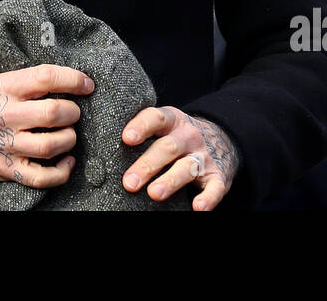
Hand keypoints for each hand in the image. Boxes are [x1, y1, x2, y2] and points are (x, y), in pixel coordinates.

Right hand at [0, 65, 92, 187]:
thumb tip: (71, 83)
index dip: (73, 80)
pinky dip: (62, 171)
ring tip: (68, 134)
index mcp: (6, 88)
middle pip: (54, 113)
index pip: (46, 77)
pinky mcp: (8, 168)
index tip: (87, 85)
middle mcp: (6, 116)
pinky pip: (42, 177)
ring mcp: (7, 145)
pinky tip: (66, 160)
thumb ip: (31, 82)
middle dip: (73, 112)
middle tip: (73, 112)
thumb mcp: (0, 82)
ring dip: (69, 139)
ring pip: (52, 145)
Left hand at [121, 106, 239, 210]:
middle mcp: (189, 136)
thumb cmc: (179, 136)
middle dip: (147, 165)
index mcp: (172, 121)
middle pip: (167, 148)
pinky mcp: (218, 176)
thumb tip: (104, 154)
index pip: (156, 118)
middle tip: (129, 182)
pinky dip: (208, 198)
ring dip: (170, 181)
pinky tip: (198, 208)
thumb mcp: (165, 126)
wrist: (223, 139)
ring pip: (187, 167)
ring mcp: (204, 156)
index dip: (142, 126)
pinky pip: (215, 188)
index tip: (127, 138)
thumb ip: (143, 133)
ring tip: (154, 193)